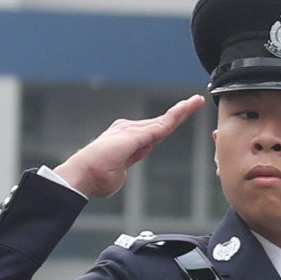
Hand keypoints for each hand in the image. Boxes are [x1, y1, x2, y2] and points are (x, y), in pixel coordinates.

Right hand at [47, 96, 201, 198]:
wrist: (84, 175)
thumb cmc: (95, 178)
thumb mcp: (115, 173)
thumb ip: (122, 167)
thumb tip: (121, 170)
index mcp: (123, 138)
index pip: (151, 132)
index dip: (166, 125)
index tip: (177, 119)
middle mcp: (128, 129)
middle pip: (160, 122)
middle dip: (178, 113)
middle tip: (194, 102)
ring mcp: (132, 130)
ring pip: (164, 120)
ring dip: (182, 110)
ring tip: (196, 101)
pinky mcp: (137, 134)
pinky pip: (162, 124)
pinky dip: (176, 116)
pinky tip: (186, 108)